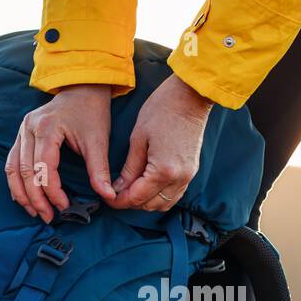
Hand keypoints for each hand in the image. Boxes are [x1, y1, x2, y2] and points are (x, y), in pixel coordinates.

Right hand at [6, 84, 115, 221]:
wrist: (82, 88)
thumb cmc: (91, 112)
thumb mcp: (98, 140)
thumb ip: (99, 169)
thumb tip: (108, 196)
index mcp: (47, 127)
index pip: (44, 168)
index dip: (52, 191)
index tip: (64, 207)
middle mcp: (29, 128)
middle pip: (25, 172)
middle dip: (35, 198)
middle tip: (48, 217)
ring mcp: (22, 130)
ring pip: (13, 169)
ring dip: (21, 193)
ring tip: (34, 211)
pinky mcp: (21, 134)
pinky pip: (12, 162)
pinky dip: (16, 182)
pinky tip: (24, 196)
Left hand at [112, 74, 212, 211]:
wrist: (190, 96)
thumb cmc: (162, 110)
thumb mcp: (138, 138)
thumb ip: (129, 168)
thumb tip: (119, 188)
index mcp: (162, 171)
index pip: (136, 197)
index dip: (119, 201)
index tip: (108, 197)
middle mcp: (178, 179)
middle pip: (150, 205)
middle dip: (131, 202)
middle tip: (117, 193)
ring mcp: (187, 176)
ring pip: (164, 204)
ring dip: (146, 201)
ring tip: (131, 189)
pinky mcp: (191, 171)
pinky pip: (174, 194)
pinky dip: (160, 195)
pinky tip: (148, 185)